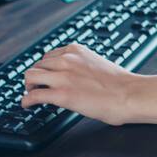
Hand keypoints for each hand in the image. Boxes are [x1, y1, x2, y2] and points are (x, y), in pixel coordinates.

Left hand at [21, 43, 135, 125]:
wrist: (129, 94)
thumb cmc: (120, 83)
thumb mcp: (97, 63)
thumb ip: (82, 65)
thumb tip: (75, 75)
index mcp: (76, 50)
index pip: (49, 55)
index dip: (45, 68)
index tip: (45, 75)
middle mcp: (66, 59)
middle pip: (37, 65)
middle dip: (36, 77)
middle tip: (36, 86)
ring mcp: (62, 77)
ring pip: (30, 76)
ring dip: (29, 86)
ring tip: (31, 94)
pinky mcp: (61, 94)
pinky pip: (34, 95)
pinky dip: (27, 100)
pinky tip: (27, 105)